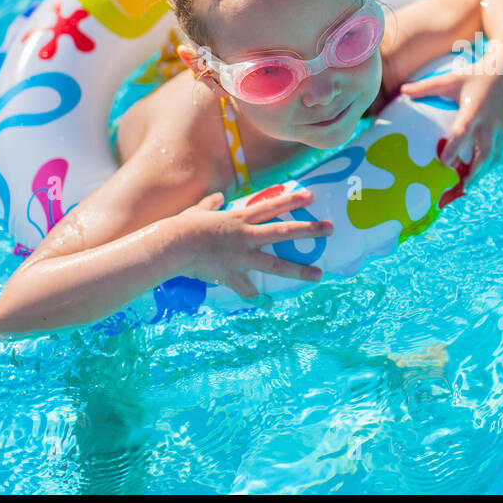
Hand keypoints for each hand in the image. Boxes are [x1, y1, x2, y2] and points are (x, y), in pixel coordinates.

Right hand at [172, 188, 331, 304]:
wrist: (172, 246)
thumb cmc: (182, 226)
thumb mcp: (198, 211)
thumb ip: (210, 204)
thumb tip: (216, 197)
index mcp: (239, 218)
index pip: (272, 206)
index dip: (292, 200)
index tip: (312, 197)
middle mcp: (246, 236)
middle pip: (284, 232)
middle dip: (309, 230)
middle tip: (330, 229)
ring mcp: (241, 256)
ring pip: (276, 264)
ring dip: (299, 270)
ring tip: (319, 275)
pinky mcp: (232, 275)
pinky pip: (249, 290)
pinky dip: (258, 299)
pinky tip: (269, 305)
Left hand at [399, 60, 502, 181]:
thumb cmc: (477, 73)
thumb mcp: (452, 78)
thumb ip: (427, 86)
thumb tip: (403, 91)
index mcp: (474, 110)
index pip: (462, 133)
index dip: (453, 149)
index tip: (443, 164)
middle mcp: (490, 123)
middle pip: (483, 155)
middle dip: (471, 175)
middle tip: (458, 191)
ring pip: (493, 158)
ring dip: (481, 175)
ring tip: (466, 189)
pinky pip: (500, 153)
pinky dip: (489, 166)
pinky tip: (478, 175)